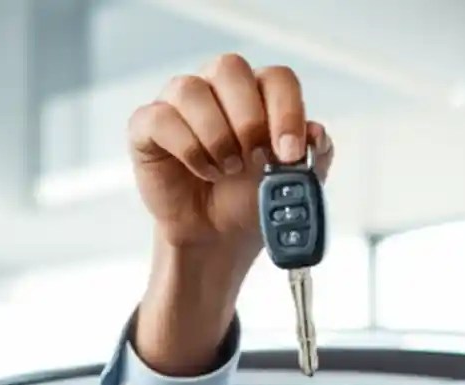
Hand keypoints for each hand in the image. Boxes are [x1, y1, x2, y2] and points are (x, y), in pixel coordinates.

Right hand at [127, 53, 334, 251]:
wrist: (219, 236)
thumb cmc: (253, 200)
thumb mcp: (295, 183)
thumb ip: (314, 155)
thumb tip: (316, 133)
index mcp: (259, 95)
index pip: (277, 78)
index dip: (287, 110)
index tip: (290, 152)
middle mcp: (218, 89)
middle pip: (231, 68)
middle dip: (249, 118)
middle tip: (257, 158)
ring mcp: (179, 104)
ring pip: (191, 89)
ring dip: (217, 135)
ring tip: (228, 169)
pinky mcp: (147, 126)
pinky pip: (161, 118)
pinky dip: (188, 149)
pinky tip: (204, 171)